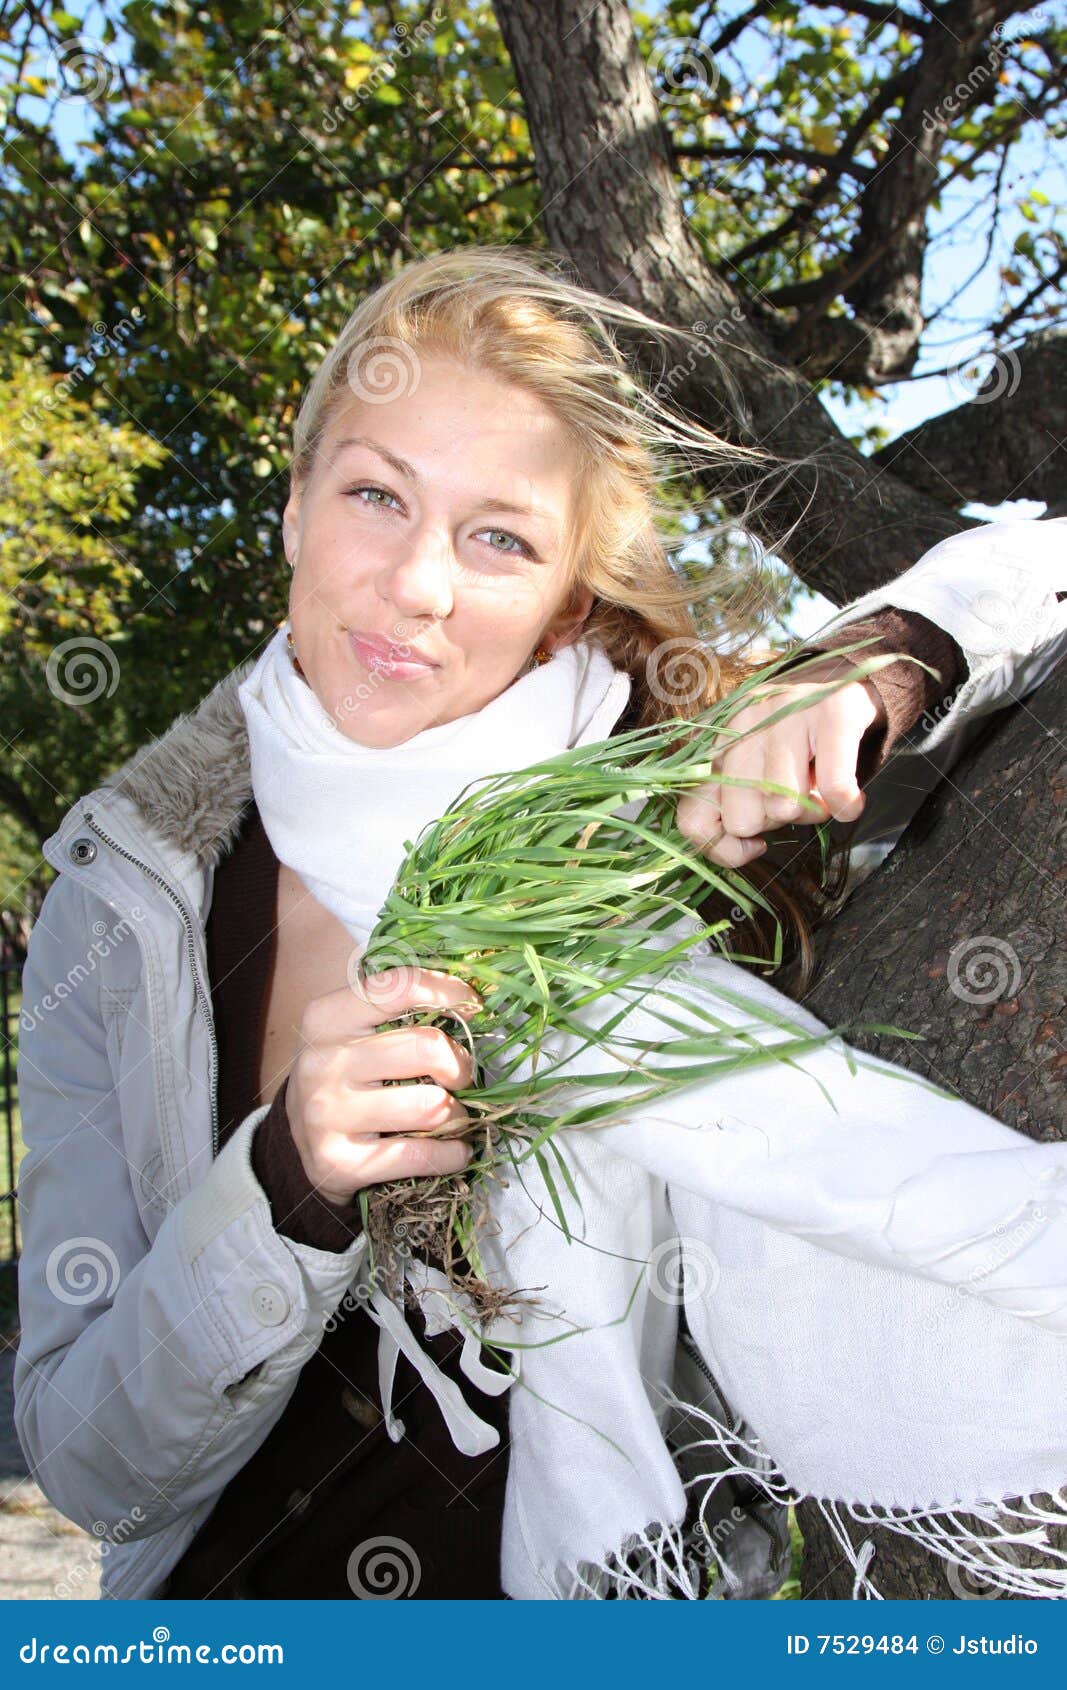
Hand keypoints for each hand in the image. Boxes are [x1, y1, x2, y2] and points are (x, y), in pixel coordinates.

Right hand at [284, 967, 483, 1203]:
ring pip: (430, 1107)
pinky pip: (419, 1155)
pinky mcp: (339, 1163)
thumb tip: (470, 997)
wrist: (294, 1145)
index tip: (474, 1006)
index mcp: (326, 1018)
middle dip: (460, 1064)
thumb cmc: (342, 1076)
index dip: (448, 992)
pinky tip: (456, 1150)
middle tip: (462, 1076)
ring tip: (453, 1116)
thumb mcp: (350, 1032)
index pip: (399, 988)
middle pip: (426, 1047)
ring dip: (458, 1114)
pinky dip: (452, 1154)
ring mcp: (327, 1114)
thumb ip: (397, 1010)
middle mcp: (323, 1062)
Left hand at [676, 653, 887, 868]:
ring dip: (813, 811)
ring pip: (785, 807)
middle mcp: (741, 726)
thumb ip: (733, 806)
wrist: (847, 684)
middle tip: (795, 796)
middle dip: (776, 822)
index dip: (724, 850)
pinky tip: (849, 800)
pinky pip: (833, 788)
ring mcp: (784, 716)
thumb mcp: (753, 771)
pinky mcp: (830, 714)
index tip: (756, 844)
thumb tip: (741, 845)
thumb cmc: (797, 744)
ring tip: (819, 784)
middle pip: (742, 820)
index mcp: (716, 748)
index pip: (692, 821)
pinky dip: (846, 806)